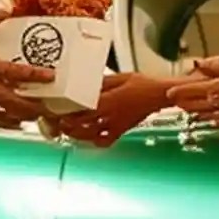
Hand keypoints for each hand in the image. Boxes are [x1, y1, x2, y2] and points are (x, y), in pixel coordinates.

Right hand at [0, 7, 54, 127]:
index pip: (12, 72)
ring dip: (19, 118)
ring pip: (0, 114)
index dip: (32, 75)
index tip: (49, 76)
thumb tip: (7, 10)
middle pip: (10, 100)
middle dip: (30, 106)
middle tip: (46, 107)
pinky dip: (2, 124)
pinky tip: (13, 124)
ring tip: (35, 118)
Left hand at [55, 73, 169, 146]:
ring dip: (78, 134)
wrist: (159, 95)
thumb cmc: (144, 84)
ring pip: (91, 135)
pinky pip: (106, 140)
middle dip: (69, 125)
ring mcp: (116, 125)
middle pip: (83, 124)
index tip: (59, 110)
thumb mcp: (120, 77)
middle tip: (59, 121)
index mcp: (108, 101)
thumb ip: (103, 82)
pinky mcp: (122, 130)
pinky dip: (96, 141)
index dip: (69, 112)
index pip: (83, 110)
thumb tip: (88, 83)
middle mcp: (110, 115)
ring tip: (69, 130)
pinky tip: (91, 137)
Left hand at [166, 49, 218, 127]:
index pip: (196, 90)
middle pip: (199, 106)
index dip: (181, 92)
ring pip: (209, 116)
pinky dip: (214, 121)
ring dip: (196, 114)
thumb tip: (201, 64)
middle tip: (175, 103)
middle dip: (185, 104)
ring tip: (188, 110)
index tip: (170, 93)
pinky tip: (210, 119)